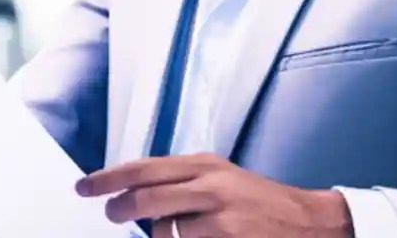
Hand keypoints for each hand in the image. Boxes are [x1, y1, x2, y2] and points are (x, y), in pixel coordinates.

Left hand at [75, 153, 353, 237]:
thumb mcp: (221, 178)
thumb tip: (134, 193)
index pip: (143, 167)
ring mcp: (220, 216)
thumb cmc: (260, 203)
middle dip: (119, 209)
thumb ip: (181, 182)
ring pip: (164, 231)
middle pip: (145, 197)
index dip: (108, 178)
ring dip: (163, 237)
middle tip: (111, 215)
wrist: (312, 223)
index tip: (84, 187)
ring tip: (185, 233)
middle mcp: (210, 184)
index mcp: (204, 164)